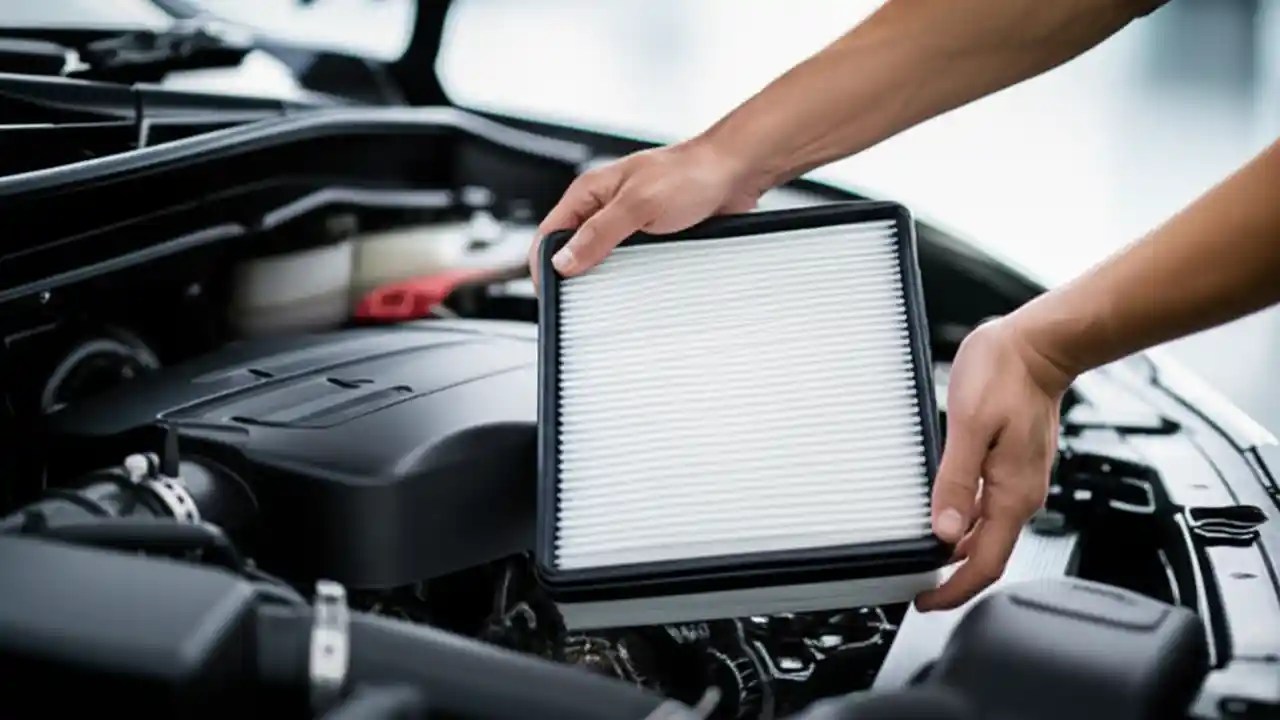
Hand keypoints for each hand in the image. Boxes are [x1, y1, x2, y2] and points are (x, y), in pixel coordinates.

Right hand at [528, 138, 761, 283]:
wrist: (733, 172)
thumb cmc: (690, 173)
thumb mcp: (638, 205)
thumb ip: (599, 234)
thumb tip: (564, 260)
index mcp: (591, 191)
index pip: (549, 232)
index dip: (544, 262)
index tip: (548, 291)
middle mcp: (605, 205)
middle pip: (573, 247)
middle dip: (572, 273)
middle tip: (576, 300)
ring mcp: (628, 219)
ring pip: (602, 256)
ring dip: (603, 274)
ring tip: (605, 294)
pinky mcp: (651, 233)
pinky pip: (629, 259)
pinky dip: (629, 273)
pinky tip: (636, 284)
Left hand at [914, 316, 1073, 611]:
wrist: (1039, 346)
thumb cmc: (1005, 374)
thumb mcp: (968, 425)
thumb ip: (955, 480)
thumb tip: (944, 528)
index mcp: (1012, 493)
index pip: (986, 563)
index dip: (955, 589)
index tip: (926, 601)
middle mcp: (1021, 495)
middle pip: (986, 553)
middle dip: (952, 575)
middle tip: (916, 581)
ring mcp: (1020, 482)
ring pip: (987, 532)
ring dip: (957, 549)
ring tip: (923, 552)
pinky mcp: (1014, 467)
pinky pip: (989, 507)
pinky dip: (965, 521)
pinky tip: (943, 513)